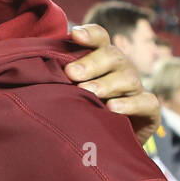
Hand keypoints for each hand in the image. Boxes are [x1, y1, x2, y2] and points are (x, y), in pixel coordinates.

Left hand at [63, 24, 159, 144]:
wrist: (106, 146)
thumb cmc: (82, 112)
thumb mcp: (70, 93)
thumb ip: (59, 80)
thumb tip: (29, 69)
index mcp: (102, 60)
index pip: (100, 39)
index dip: (90, 34)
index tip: (74, 35)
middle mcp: (121, 70)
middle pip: (112, 56)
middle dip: (91, 63)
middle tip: (71, 73)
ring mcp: (136, 89)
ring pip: (127, 78)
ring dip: (106, 84)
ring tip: (87, 92)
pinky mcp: (149, 110)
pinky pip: (145, 102)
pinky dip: (130, 104)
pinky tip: (112, 108)